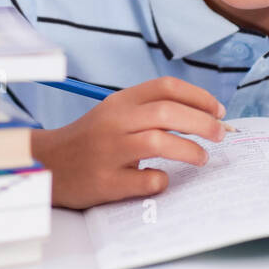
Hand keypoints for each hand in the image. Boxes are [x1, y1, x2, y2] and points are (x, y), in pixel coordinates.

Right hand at [31, 76, 228, 208]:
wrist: (48, 165)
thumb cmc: (91, 140)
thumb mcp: (114, 114)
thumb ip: (149, 111)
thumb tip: (202, 115)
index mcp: (119, 101)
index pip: (165, 87)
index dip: (198, 97)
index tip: (217, 110)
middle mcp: (113, 122)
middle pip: (167, 112)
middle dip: (202, 122)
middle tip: (220, 134)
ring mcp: (108, 151)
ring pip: (159, 141)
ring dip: (190, 150)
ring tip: (202, 157)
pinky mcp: (105, 181)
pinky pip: (145, 180)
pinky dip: (161, 180)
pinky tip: (161, 180)